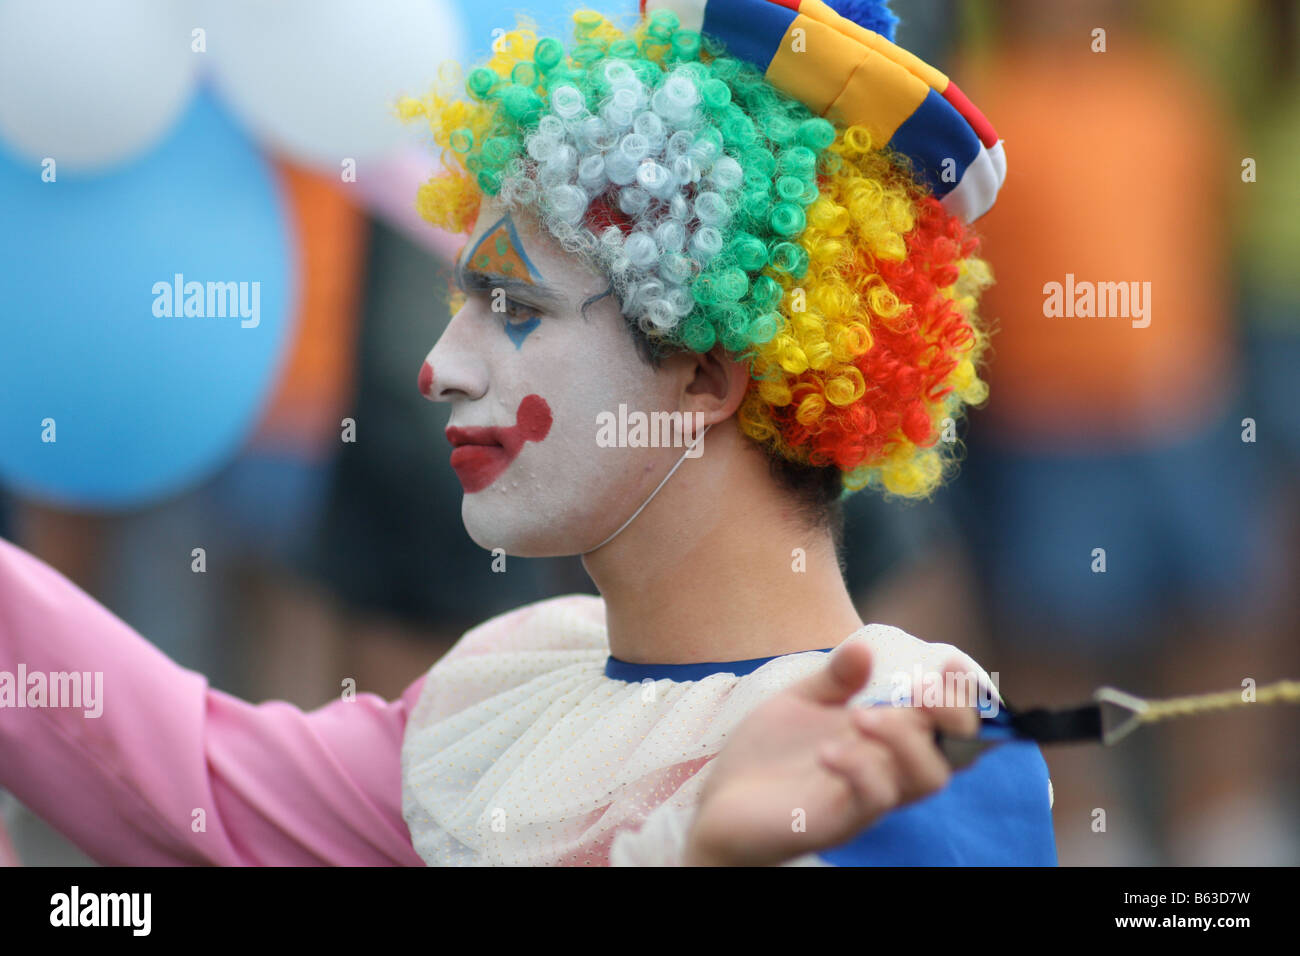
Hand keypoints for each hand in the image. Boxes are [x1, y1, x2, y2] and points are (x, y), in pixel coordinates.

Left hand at [683, 641, 979, 865]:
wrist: (720, 802)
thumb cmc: (766, 755)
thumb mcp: (799, 703)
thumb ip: (834, 679)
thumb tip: (864, 646)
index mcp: (883, 738)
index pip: (944, 722)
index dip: (960, 695)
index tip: (949, 665)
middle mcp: (886, 768)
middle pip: (954, 751)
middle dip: (951, 714)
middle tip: (920, 690)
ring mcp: (867, 798)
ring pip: (927, 777)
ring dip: (905, 738)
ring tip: (861, 715)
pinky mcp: (840, 821)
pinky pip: (875, 799)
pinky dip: (860, 768)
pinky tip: (826, 750)